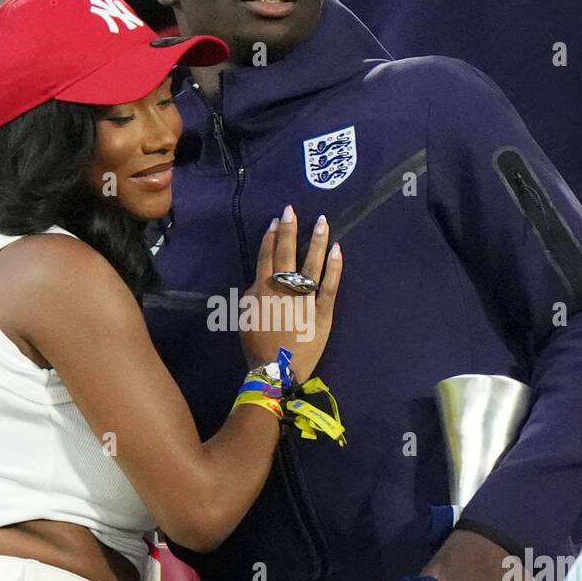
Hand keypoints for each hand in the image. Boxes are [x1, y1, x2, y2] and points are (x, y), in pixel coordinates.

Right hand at [240, 206, 342, 378]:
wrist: (276, 371)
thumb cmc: (257, 346)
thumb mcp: (244, 318)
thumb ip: (251, 295)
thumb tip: (259, 280)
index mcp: (262, 290)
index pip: (266, 256)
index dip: (271, 237)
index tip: (277, 221)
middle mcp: (284, 289)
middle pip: (287, 253)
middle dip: (290, 229)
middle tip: (293, 209)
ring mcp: (305, 299)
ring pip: (311, 264)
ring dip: (316, 240)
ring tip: (322, 221)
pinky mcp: (323, 311)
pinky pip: (330, 285)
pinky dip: (334, 267)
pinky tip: (337, 249)